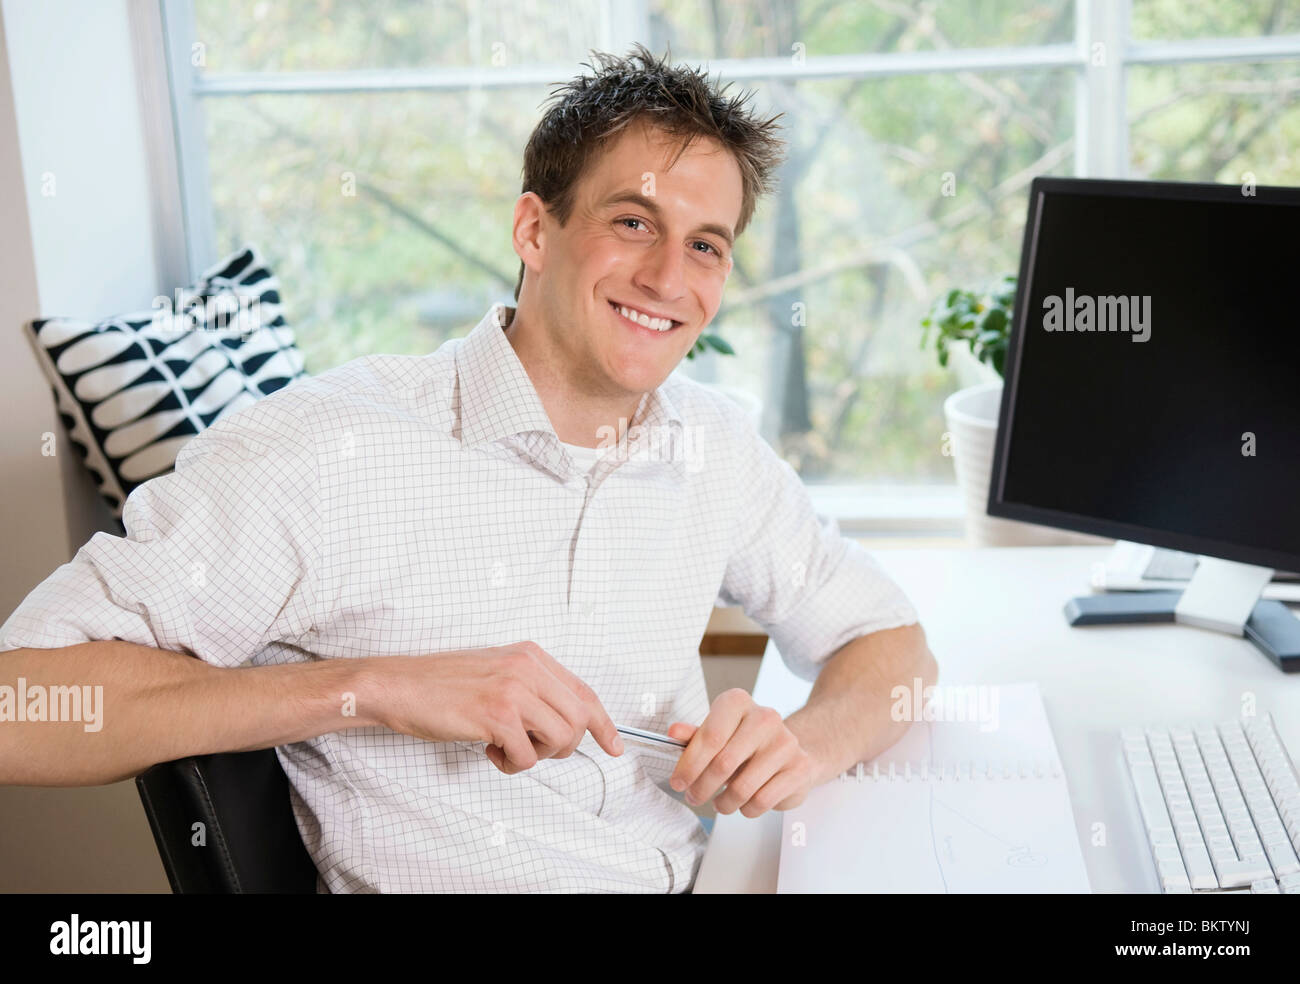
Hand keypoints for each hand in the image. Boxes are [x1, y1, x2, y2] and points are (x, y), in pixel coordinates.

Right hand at [373, 640, 623, 775]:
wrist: (398, 686)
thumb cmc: (442, 685)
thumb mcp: (497, 673)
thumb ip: (531, 690)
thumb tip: (566, 723)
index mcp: (531, 655)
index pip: (584, 691)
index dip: (604, 723)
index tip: (615, 746)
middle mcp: (527, 667)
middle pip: (579, 719)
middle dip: (564, 746)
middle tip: (533, 750)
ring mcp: (513, 690)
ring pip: (560, 738)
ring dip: (537, 756)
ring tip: (507, 748)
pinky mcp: (496, 715)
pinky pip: (527, 757)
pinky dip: (511, 764)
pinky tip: (489, 751)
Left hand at [666, 688, 816, 817]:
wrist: (788, 751)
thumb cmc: (745, 743)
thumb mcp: (717, 734)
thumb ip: (695, 736)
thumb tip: (673, 732)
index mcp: (738, 702)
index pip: (709, 737)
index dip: (689, 765)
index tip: (678, 782)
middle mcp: (765, 717)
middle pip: (723, 763)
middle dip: (702, 787)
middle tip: (693, 797)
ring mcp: (786, 742)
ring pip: (743, 788)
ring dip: (724, 803)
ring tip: (719, 803)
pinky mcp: (800, 768)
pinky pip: (763, 800)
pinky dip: (747, 809)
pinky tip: (744, 804)